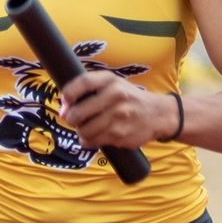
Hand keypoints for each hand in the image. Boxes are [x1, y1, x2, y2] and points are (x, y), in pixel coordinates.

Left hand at [57, 71, 177, 148]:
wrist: (158, 114)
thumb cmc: (128, 99)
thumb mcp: (114, 85)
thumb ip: (89, 91)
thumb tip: (63, 110)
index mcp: (111, 81)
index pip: (83, 83)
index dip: (68, 94)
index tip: (65, 101)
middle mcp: (116, 96)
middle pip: (78, 113)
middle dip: (71, 119)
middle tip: (74, 120)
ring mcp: (118, 117)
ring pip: (84, 131)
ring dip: (81, 132)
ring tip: (87, 129)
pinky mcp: (120, 135)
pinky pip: (93, 142)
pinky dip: (89, 141)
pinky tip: (96, 136)